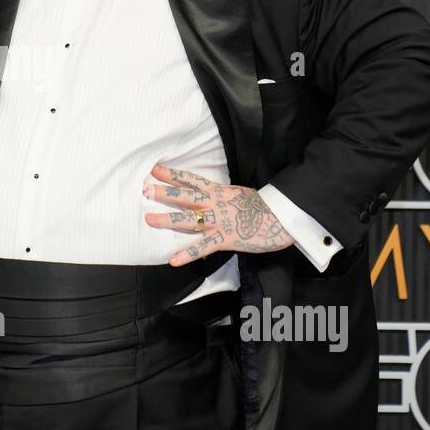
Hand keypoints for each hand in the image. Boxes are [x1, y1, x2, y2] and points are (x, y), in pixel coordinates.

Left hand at [142, 163, 294, 265]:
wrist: (284, 217)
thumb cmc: (264, 207)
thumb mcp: (239, 195)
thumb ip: (222, 197)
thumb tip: (209, 198)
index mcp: (220, 192)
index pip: (192, 181)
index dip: (173, 175)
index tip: (155, 170)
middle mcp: (216, 204)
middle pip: (186, 196)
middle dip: (165, 193)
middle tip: (144, 189)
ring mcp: (220, 221)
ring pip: (190, 219)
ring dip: (168, 219)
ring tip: (149, 219)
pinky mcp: (227, 239)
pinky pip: (204, 247)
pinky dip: (188, 254)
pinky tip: (173, 260)